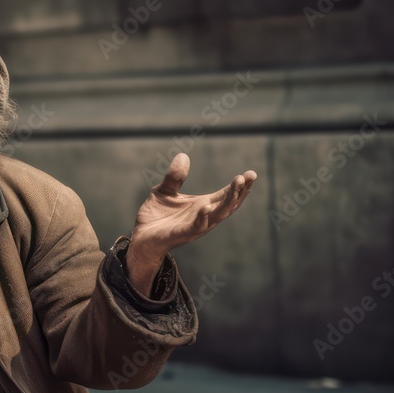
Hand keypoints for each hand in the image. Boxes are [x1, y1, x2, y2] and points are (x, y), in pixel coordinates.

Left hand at [126, 153, 256, 295]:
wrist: (141, 237)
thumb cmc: (156, 216)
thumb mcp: (164, 190)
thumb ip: (175, 176)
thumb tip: (183, 155)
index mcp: (204, 205)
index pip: (227, 195)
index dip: (240, 185)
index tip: (251, 173)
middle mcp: (204, 216)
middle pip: (229, 204)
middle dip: (241, 191)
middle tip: (249, 176)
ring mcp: (195, 226)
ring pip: (218, 214)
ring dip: (228, 200)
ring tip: (238, 184)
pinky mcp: (182, 234)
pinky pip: (196, 226)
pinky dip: (202, 217)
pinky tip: (206, 206)